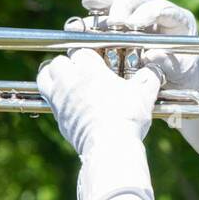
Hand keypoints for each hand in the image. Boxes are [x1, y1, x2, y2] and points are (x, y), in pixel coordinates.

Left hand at [36, 48, 161, 155]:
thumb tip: (154, 69)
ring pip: (44, 76)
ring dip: (53, 76)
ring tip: (65, 82)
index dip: (89, 57)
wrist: (109, 146)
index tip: (97, 64)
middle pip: (59, 61)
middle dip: (68, 64)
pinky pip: (47, 98)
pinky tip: (67, 103)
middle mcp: (71, 80)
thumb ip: (149, 78)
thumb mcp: (144, 95)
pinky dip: (54, 97)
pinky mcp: (57, 116)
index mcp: (90, 70)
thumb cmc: (127, 118)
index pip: (81, 52)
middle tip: (80, 73)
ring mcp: (61, 98)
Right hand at [65, 0, 198, 96]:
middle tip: (113, 21)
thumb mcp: (180, 73)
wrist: (176, 79)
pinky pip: (111, 8)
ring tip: (89, 4)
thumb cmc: (181, 75)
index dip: (148, 13)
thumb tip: (151, 57)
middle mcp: (159, 11)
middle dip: (124, 8)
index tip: (133, 23)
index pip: (164, 9)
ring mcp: (141, 13)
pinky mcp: (127, 19)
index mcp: (179, 20)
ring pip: (123, 0)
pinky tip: (87, 4)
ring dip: (105, 3)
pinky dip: (99, 7)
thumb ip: (168, 66)